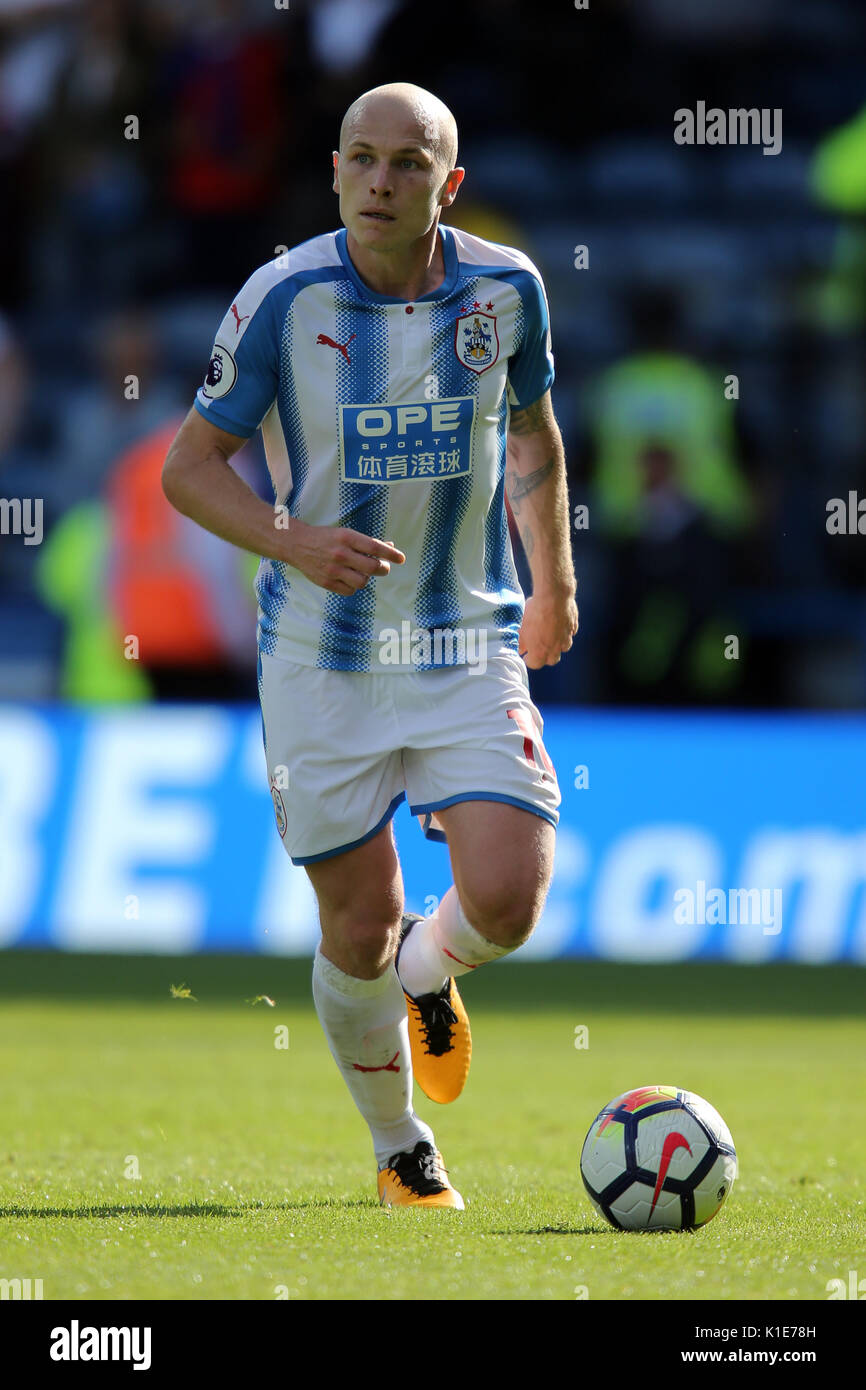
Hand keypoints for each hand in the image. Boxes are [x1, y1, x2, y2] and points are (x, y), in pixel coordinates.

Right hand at [283, 521, 404, 595]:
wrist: (297, 544)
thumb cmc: (326, 538)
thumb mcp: (345, 534)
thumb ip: (366, 543)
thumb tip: (390, 546)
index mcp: (346, 537)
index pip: (376, 547)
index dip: (391, 554)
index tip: (401, 558)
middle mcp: (341, 554)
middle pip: (373, 568)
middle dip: (383, 569)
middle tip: (383, 567)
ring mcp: (333, 570)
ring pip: (363, 582)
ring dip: (367, 578)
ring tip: (361, 572)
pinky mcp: (326, 582)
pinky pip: (350, 591)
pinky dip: (353, 586)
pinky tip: (349, 578)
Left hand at [518, 590, 577, 668]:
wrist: (553, 597)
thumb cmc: (535, 613)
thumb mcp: (522, 628)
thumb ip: (521, 642)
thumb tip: (521, 649)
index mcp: (540, 652)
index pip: (535, 664)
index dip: (529, 660)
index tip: (525, 655)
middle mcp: (556, 648)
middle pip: (552, 660)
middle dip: (544, 656)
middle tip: (538, 648)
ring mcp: (567, 638)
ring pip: (563, 648)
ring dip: (557, 645)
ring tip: (549, 636)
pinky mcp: (573, 626)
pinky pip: (570, 634)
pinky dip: (564, 632)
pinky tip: (558, 624)